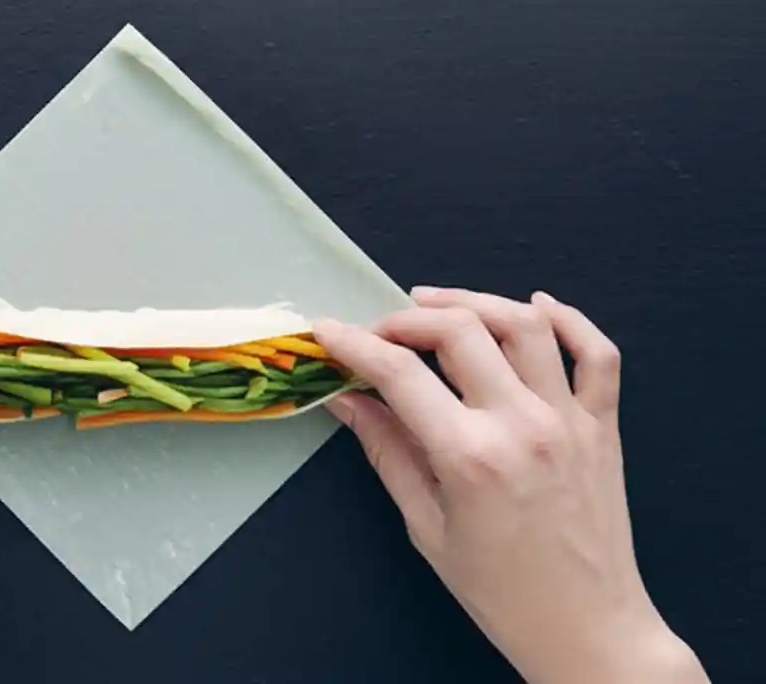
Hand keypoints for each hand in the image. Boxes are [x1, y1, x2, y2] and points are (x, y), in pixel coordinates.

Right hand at [315, 287, 707, 683]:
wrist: (586, 628)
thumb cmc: (499, 591)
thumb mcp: (426, 527)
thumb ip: (388, 452)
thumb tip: (348, 401)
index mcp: (470, 456)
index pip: (399, 374)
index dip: (353, 344)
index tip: (326, 332)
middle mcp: (522, 425)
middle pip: (459, 331)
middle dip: (406, 318)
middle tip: (379, 331)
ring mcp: (569, 419)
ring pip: (525, 325)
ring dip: (474, 302)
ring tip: (436, 303)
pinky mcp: (602, 425)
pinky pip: (597, 353)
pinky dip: (569, 319)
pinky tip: (535, 307)